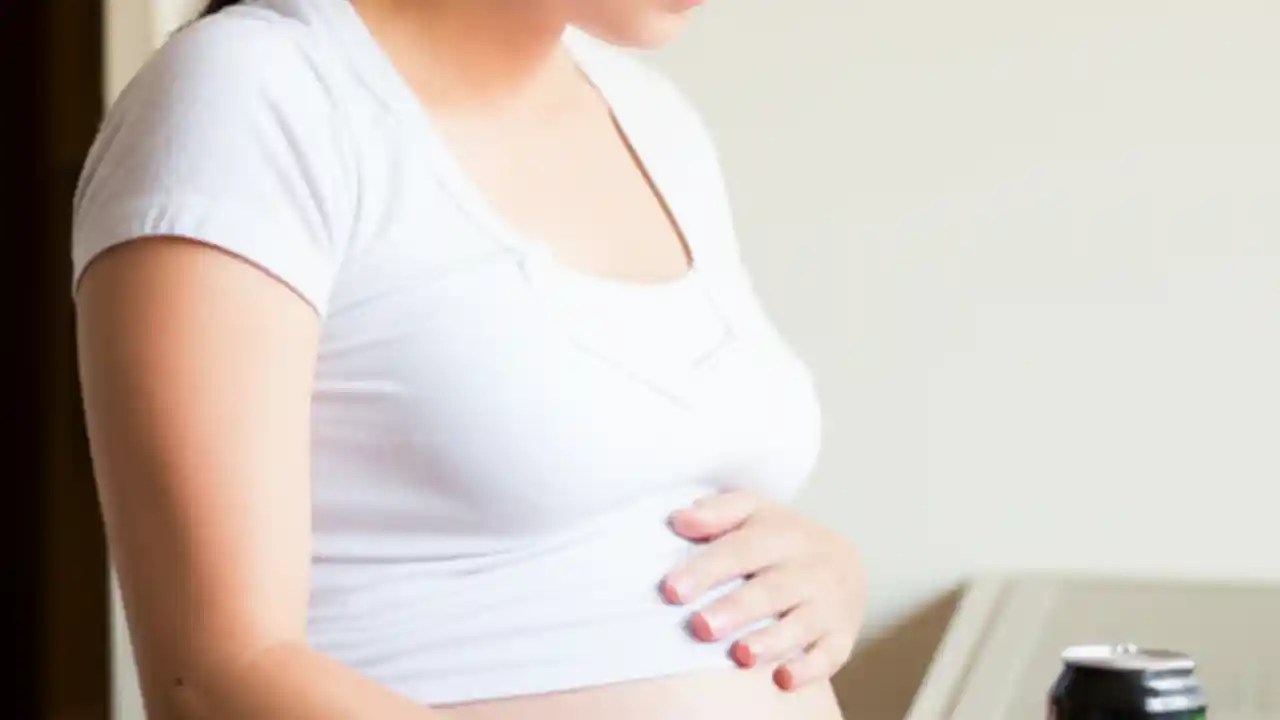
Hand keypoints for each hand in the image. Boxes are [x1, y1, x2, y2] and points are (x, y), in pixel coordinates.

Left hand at [659, 489, 865, 691]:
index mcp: (784, 534)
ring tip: (740, 655)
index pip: (742, 550)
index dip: (707, 570)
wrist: (843, 563)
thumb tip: (678, 520)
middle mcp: (812, 568)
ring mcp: (830, 603)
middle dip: (737, 609)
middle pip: (772, 589)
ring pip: (802, 623)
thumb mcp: (753, 512)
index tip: (672, 591)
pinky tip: (783, 679)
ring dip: (772, 640)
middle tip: (701, 627)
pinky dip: (810, 668)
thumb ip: (717, 513)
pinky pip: (831, 655)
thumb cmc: (779, 540)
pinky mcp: (842, 636)